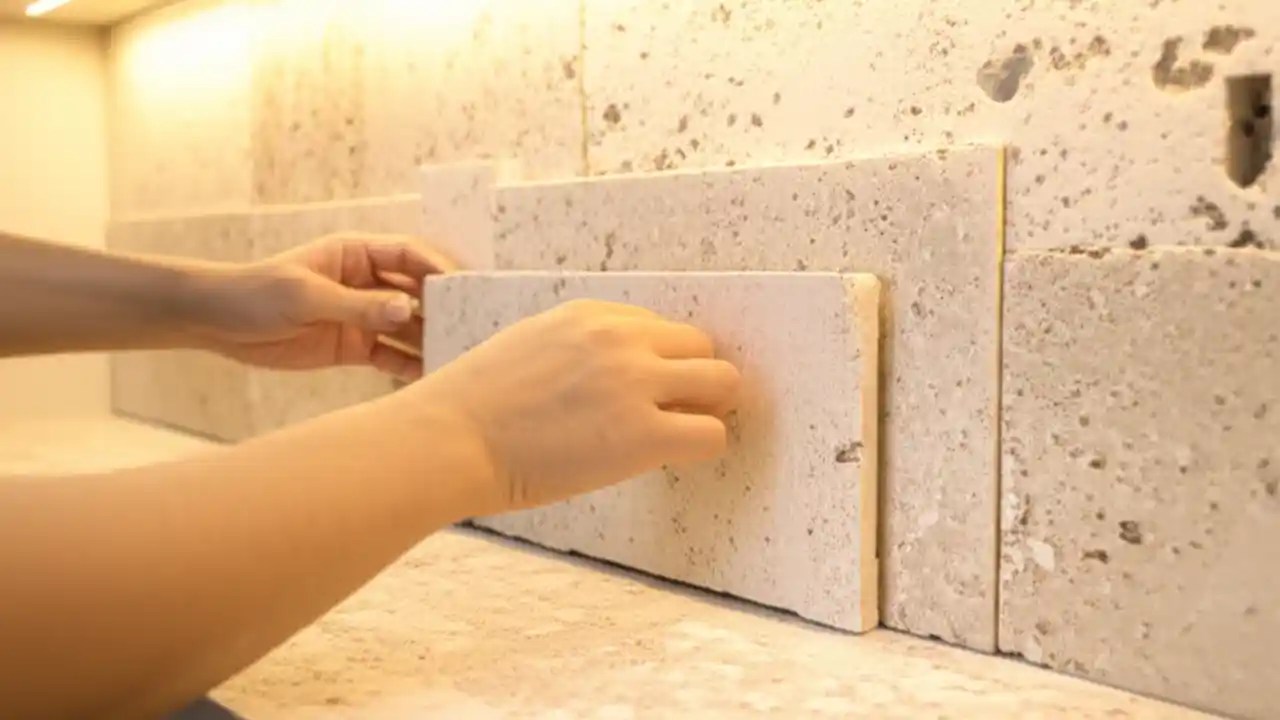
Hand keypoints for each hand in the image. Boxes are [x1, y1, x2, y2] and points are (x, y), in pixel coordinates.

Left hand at [194, 234, 453, 378]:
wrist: (216, 325)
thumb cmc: (255, 294)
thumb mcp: (306, 296)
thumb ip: (358, 306)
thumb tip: (407, 310)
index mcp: (356, 254)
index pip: (408, 255)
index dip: (437, 267)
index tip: (464, 286)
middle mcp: (366, 283)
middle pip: (417, 292)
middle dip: (443, 307)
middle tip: (473, 325)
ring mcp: (363, 316)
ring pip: (409, 327)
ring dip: (431, 340)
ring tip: (460, 356)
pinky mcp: (355, 347)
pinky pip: (391, 356)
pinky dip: (410, 366)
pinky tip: (431, 377)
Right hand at [408, 299, 741, 512]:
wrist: (449, 440)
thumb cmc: (473, 406)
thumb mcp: (529, 346)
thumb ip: (579, 351)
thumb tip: (615, 375)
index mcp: (591, 314)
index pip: (660, 329)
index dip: (659, 365)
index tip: (644, 394)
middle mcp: (621, 338)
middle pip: (703, 347)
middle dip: (695, 382)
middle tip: (673, 416)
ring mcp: (636, 384)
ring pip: (722, 382)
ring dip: (707, 410)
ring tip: (676, 437)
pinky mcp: (644, 435)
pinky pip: (711, 435)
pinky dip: (701, 448)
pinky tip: (671, 460)